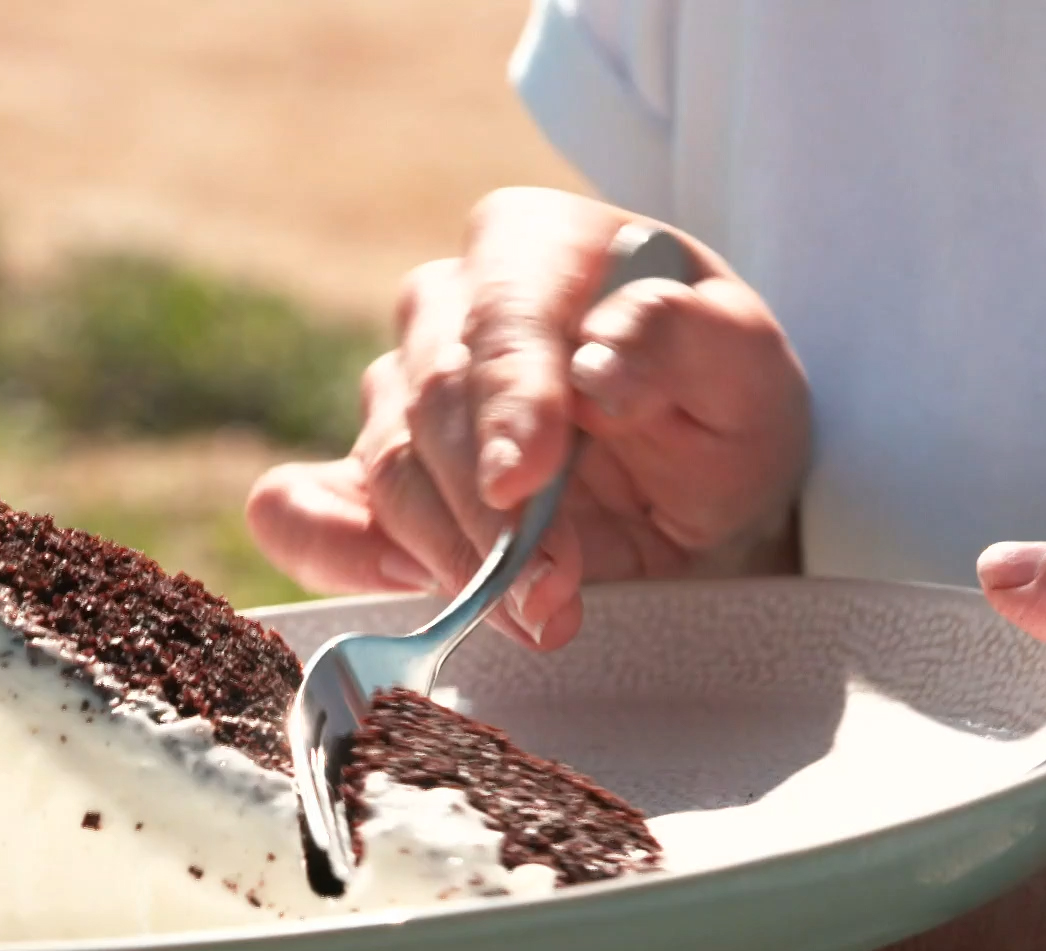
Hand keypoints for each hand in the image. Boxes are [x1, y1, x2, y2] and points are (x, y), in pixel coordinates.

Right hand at [247, 188, 810, 647]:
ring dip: (454, 555)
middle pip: (435, 402)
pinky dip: (331, 551)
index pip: (504, 311)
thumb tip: (597, 367)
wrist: (694, 473)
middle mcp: (450, 308)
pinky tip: (399, 587)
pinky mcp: (368, 480)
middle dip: (492, 510)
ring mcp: (398, 394)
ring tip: (539, 611)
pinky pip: (300, 508)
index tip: (525, 478)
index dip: (510, 397)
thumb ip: (682, 342)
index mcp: (534, 246)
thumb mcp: (745, 367)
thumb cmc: (716, 401)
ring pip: (388, 470)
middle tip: (554, 588)